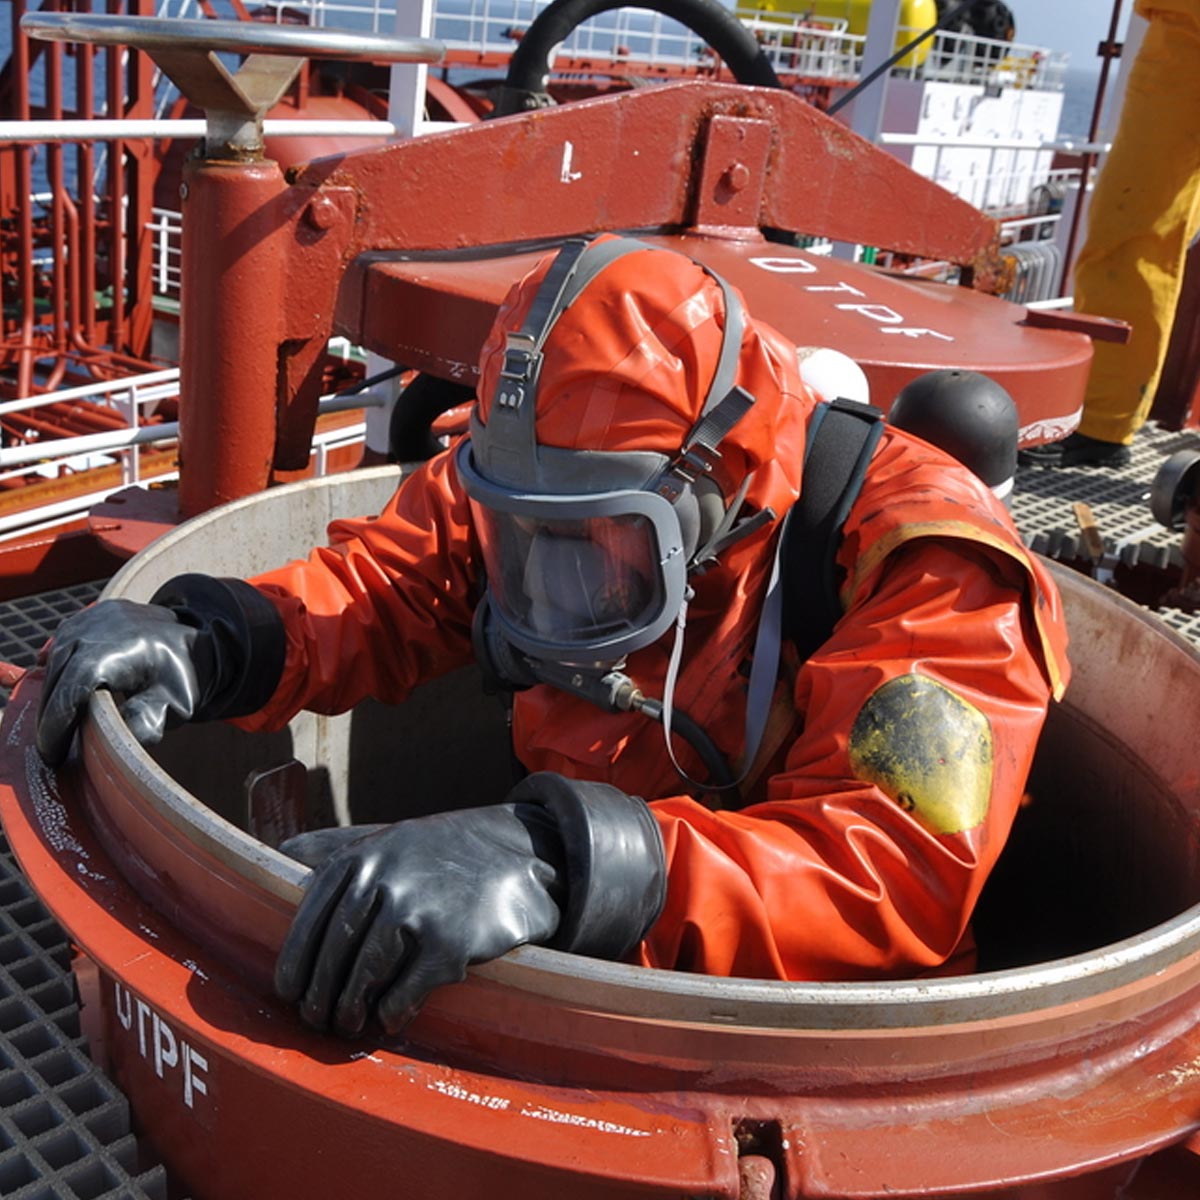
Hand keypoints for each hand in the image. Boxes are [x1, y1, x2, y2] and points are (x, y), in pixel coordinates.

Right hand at [36, 575, 284, 766]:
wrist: (197, 636)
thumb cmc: (185, 674)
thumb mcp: (175, 703)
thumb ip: (147, 721)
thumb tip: (118, 740)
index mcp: (112, 651)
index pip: (69, 692)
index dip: (56, 725)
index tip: (52, 755)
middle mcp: (93, 630)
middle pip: (56, 679)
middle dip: (49, 717)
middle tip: (52, 752)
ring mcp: (87, 619)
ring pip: (54, 663)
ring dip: (51, 697)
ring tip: (57, 730)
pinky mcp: (86, 616)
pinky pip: (60, 647)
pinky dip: (56, 673)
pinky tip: (58, 698)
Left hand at [274, 774, 667, 1037]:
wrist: (515, 858)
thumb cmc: (439, 856)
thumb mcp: (388, 838)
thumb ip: (340, 845)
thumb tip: (283, 847)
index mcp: (361, 858)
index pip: (310, 920)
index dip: (294, 963)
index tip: (288, 991)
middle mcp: (383, 881)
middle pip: (333, 955)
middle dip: (318, 996)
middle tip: (315, 1019)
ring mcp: (416, 911)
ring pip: (363, 979)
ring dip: (349, 1011)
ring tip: (347, 1024)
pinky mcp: (448, 944)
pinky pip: (403, 994)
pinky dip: (390, 1013)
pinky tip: (389, 1018)